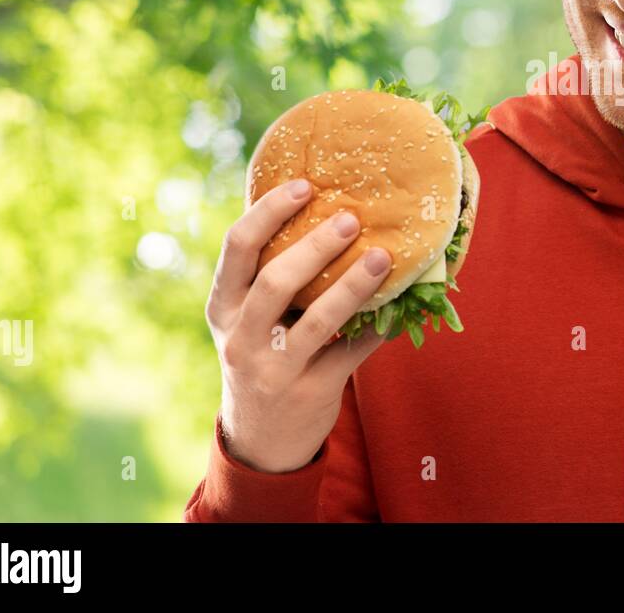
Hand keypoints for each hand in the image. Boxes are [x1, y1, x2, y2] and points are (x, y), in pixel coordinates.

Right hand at [205, 179, 392, 472]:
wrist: (260, 438)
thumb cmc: (262, 353)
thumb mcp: (247, 318)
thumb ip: (269, 273)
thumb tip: (322, 205)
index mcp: (223, 307)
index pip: (238, 248)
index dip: (268, 212)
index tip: (303, 185)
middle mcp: (241, 338)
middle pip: (275, 281)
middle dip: (315, 246)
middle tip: (350, 218)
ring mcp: (274, 370)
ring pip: (316, 320)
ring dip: (353, 286)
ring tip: (381, 257)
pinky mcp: (309, 393)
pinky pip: (350, 353)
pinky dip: (377, 328)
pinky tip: (399, 307)